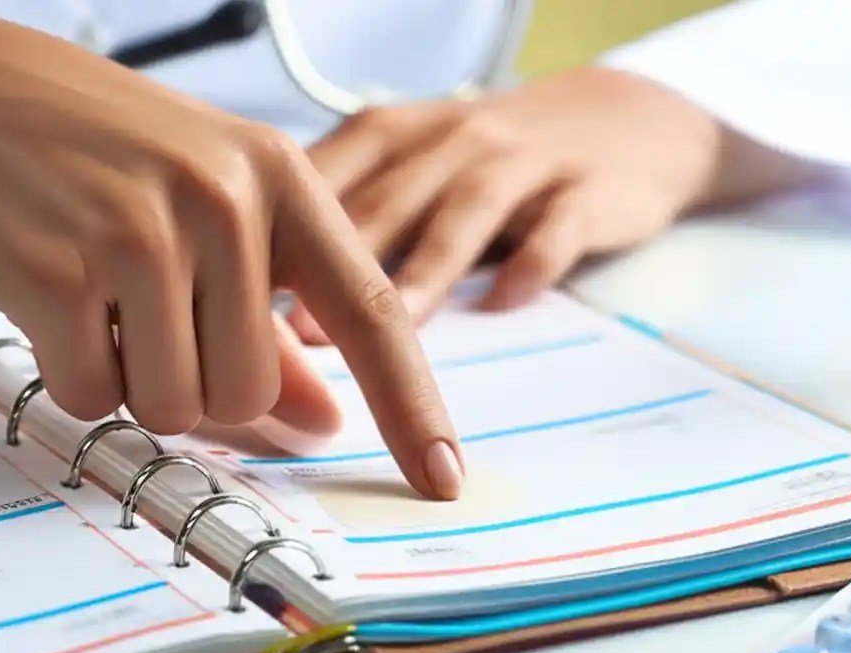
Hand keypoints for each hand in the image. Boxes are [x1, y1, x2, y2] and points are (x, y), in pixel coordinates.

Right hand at [0, 5, 463, 499]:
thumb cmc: (88, 148)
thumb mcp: (202, 211)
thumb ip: (270, 319)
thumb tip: (324, 421)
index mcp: (278, 179)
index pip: (373, 312)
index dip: (414, 406)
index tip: (443, 476)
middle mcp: (225, 200)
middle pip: (254, 395)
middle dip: (200, 386)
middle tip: (147, 314)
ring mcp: (142, 232)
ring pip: (176, 406)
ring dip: (134, 379)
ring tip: (99, 294)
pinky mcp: (58, 271)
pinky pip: (94, 395)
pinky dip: (73, 372)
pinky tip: (53, 297)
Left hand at [288, 67, 724, 338]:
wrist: (622, 121)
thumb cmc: (492, 157)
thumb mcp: (410, 164)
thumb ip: (344, 216)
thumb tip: (253, 292)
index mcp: (391, 135)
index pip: (319, 182)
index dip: (270, 240)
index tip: (228, 297)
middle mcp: (450, 141)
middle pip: (383, 205)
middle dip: (329, 268)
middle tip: (280, 332)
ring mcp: (521, 165)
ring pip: (463, 216)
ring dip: (420, 274)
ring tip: (384, 333)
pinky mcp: (587, 192)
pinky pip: (557, 228)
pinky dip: (531, 262)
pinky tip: (505, 300)